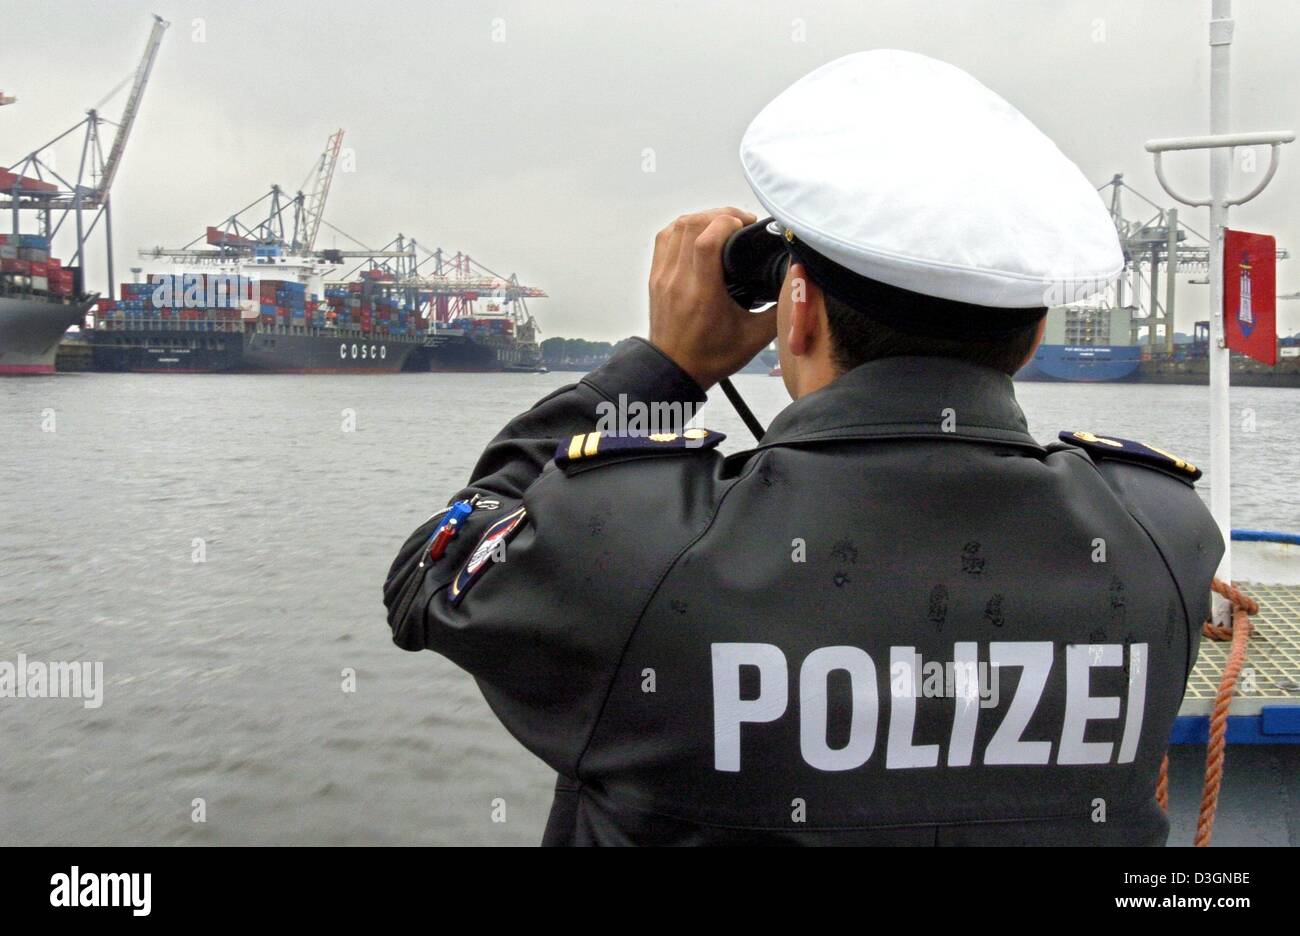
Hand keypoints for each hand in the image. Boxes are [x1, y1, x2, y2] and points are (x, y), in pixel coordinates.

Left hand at [647, 207, 777, 389]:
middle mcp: (678, 281)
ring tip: (723, 224)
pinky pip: (665, 238)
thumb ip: (779, 308)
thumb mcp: (755, 337)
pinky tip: (700, 232)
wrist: (676, 370)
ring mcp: (663, 277)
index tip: (747, 225)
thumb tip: (798, 279)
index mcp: (703, 294)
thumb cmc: (713, 356)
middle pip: (692, 225)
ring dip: (702, 217)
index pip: (707, 240)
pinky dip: (683, 227)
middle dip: (720, 214)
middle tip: (741, 222)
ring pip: (677, 227)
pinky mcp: (655, 277)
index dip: (728, 221)